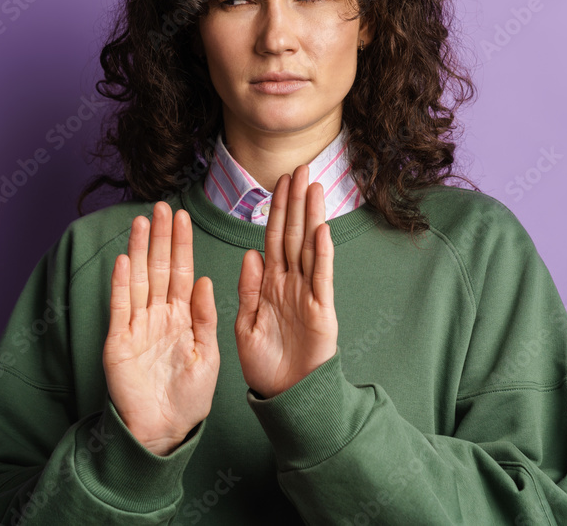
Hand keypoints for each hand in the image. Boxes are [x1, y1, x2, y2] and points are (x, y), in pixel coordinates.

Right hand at [103, 202, 219, 455]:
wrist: (165, 430)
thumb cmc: (190, 397)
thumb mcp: (208, 354)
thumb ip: (206, 317)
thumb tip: (204, 280)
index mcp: (182, 317)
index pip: (181, 272)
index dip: (182, 245)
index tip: (183, 217)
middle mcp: (158, 316)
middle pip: (158, 268)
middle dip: (161, 238)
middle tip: (161, 207)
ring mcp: (137, 326)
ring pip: (138, 280)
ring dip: (139, 251)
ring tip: (142, 223)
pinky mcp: (120, 342)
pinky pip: (120, 308)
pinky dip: (121, 284)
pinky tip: (123, 261)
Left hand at [234, 165, 337, 398]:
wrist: (285, 397)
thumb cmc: (266, 365)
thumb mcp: (245, 326)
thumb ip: (247, 289)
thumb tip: (250, 254)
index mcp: (269, 284)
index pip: (272, 237)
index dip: (275, 209)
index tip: (278, 181)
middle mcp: (290, 283)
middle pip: (293, 234)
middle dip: (295, 202)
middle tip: (300, 169)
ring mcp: (307, 294)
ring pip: (308, 247)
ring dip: (311, 216)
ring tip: (313, 187)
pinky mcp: (321, 310)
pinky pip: (320, 277)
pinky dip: (321, 253)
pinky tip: (321, 230)